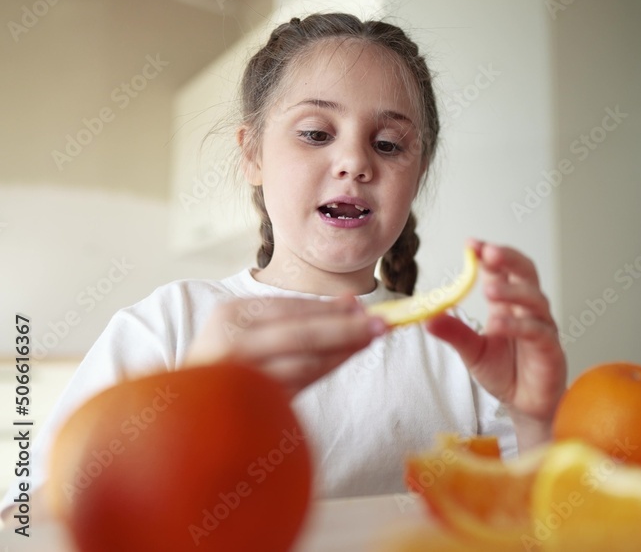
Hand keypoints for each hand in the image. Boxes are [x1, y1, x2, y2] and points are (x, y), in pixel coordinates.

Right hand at [184, 296, 385, 394]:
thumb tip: (351, 303)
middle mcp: (230, 340)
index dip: (333, 308)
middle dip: (346, 327)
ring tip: (369, 340)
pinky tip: (343, 361)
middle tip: (383, 323)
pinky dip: (322, 372)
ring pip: (303, 361)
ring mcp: (237, 374)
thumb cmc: (227, 369)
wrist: (181, 413)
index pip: (292, 308)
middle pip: (302, 332)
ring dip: (342, 351)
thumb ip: (298, 321)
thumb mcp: (254, 335)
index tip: (365, 306)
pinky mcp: (247, 404)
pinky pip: (296, 386)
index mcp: (231, 315)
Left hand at [425, 239, 566, 449]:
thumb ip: (454, 332)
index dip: (489, 254)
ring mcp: (541, 326)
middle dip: (508, 259)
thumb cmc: (504, 372)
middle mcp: (527, 309)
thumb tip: (427, 315)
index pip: (502, 270)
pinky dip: (518, 325)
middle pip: (525, 272)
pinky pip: (536, 331)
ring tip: (489, 289)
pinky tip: (499, 323)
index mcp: (508, 304)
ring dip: (513, 291)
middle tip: (488, 253)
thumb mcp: (472, 350)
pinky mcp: (550, 348)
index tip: (471, 244)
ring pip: (534, 299)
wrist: (524, 404)